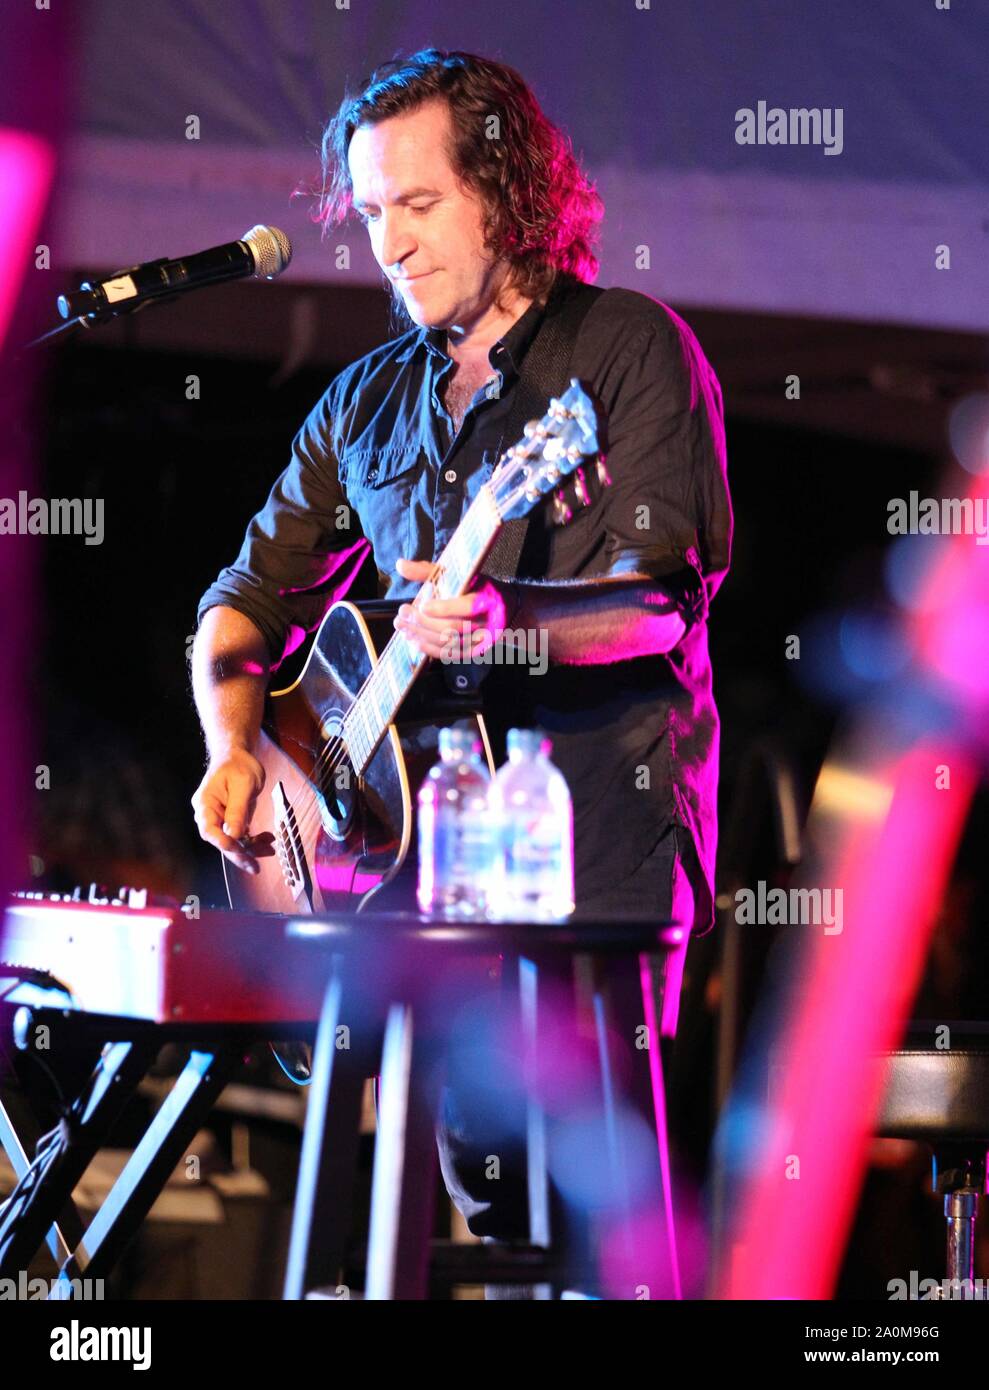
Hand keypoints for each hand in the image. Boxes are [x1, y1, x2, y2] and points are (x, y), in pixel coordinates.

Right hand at [191, 748, 265, 873]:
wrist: (238, 756)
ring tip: (269, 849)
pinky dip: (253, 839)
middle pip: (221, 840)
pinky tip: (267, 840)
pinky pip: (239, 835)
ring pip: (232, 841)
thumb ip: (238, 810)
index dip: (224, 844)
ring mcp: (218, 818)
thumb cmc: (238, 765)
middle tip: (256, 867)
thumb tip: (234, 835)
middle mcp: (208, 813)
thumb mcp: (243, 784)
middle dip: (240, 854)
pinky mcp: (229, 820)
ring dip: (250, 848)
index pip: (210, 830)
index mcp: (205, 803)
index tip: (240, 851)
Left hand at [393, 557, 513, 661]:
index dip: (445, 608)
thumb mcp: (458, 574)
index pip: (467, 606)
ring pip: (450, 643)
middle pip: (454, 627)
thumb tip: (400, 565)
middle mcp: (487, 622)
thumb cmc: (476, 587)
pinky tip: (414, 641)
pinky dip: (430, 649)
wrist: (505, 607)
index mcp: (487, 598)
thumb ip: (428, 571)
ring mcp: (482, 640)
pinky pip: (451, 655)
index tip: (422, 605)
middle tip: (403, 613)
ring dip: (422, 636)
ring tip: (403, 626)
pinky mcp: (475, 651)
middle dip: (425, 622)